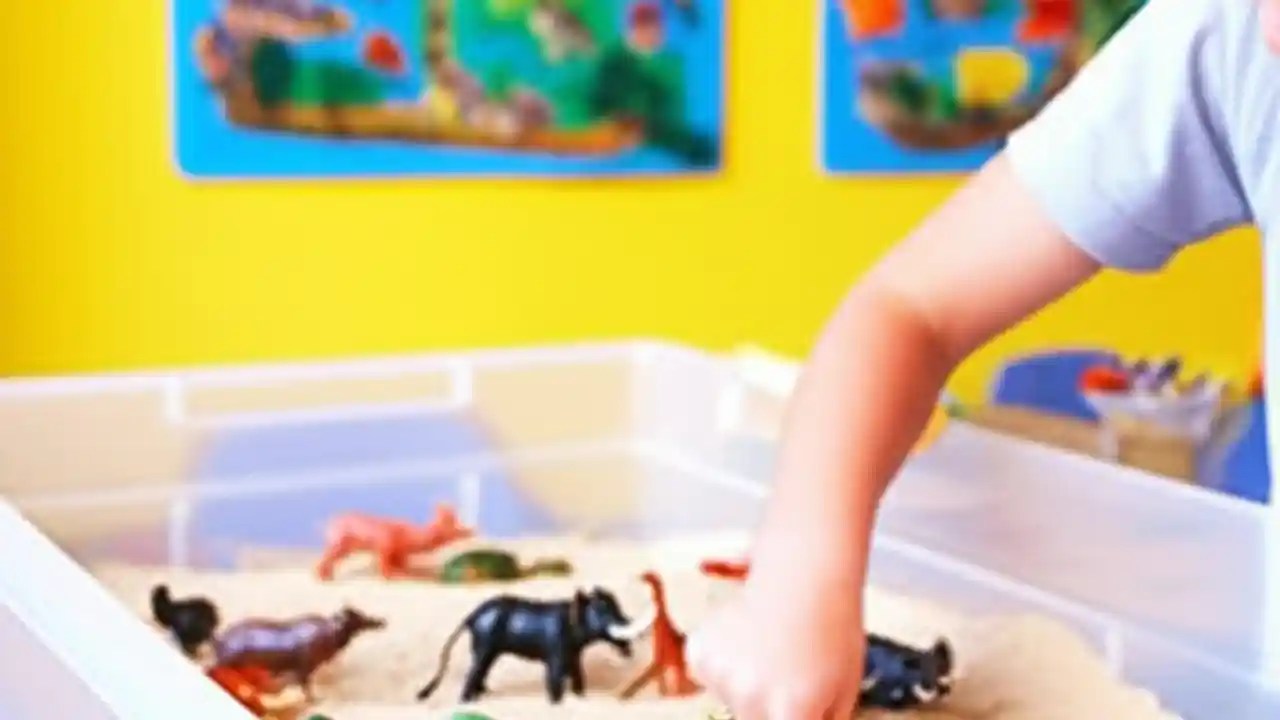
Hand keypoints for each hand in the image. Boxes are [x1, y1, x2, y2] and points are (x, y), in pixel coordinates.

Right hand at [689, 536, 865, 719]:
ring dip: (747, 689)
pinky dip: (726, 667)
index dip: (791, 716)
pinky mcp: (700, 654)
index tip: (790, 708)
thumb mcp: (843, 694)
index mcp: (790, 713)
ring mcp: (721, 675)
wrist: (805, 575)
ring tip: (773, 655)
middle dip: (770, 711)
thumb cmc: (831, 628)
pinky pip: (711, 678)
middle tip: (788, 681)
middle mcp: (750, 698)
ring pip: (731, 703)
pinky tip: (749, 643)